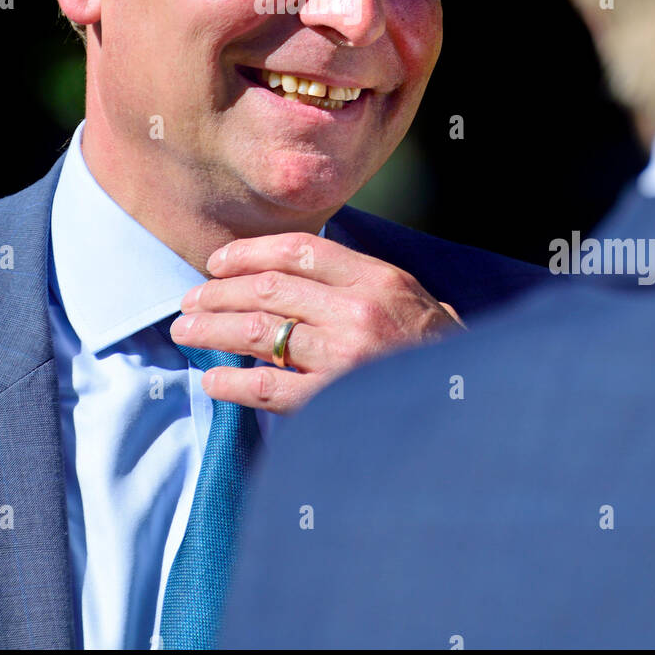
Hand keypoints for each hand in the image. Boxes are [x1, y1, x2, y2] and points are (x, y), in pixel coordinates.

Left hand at [168, 232, 463, 413]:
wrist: (469, 404)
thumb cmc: (433, 351)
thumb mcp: (406, 298)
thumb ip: (355, 280)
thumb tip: (292, 268)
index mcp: (376, 278)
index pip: (298, 250)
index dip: (248, 252)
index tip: (217, 263)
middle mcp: (358, 311)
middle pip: (268, 289)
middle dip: (218, 293)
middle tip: (189, 299)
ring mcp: (345, 357)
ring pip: (260, 332)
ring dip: (213, 329)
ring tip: (186, 331)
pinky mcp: (334, 401)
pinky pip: (268, 387)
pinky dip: (233, 383)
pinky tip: (212, 380)